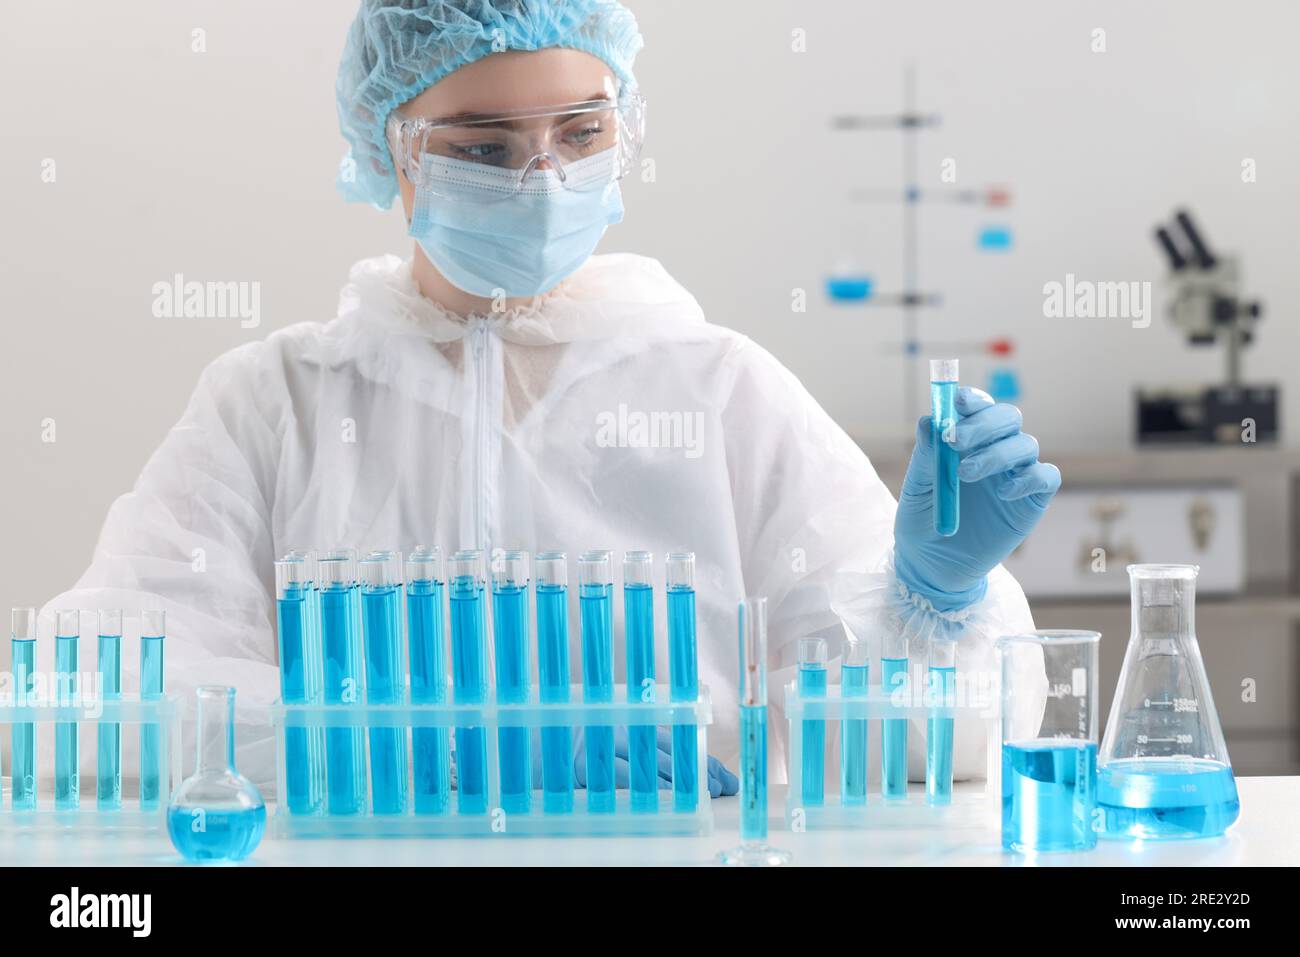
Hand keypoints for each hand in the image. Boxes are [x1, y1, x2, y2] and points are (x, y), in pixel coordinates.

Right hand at [565, 726, 738, 796]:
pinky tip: (662, 798)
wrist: (531, 751)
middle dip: (698, 771)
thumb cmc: (577, 755)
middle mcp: (619, 730)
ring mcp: (601, 746)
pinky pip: (619, 777)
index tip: (726, 779)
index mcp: (631, 724)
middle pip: (669, 751)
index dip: (703, 760)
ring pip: (647, 763)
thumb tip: (692, 776)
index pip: (677, 742)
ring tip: (702, 794)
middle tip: (720, 788)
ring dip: (678, 781)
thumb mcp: (616, 749)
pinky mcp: (582, 765)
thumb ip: (645, 756)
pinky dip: (642, 787)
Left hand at [894, 387, 1060, 610]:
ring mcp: (1015, 474)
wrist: (932, 566)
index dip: (973, 400)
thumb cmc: (922, 522)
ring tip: (965, 474)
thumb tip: (930, 421)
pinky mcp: (1031, 500)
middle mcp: (995, 450)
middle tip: (956, 440)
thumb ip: (927, 457)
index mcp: (966, 441)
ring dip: (996, 453)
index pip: (979, 407)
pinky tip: (1003, 492)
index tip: (958, 402)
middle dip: (985, 423)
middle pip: (1008, 418)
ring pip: (1025, 444)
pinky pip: (1045, 476)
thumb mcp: (917, 490)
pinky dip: (1029, 478)